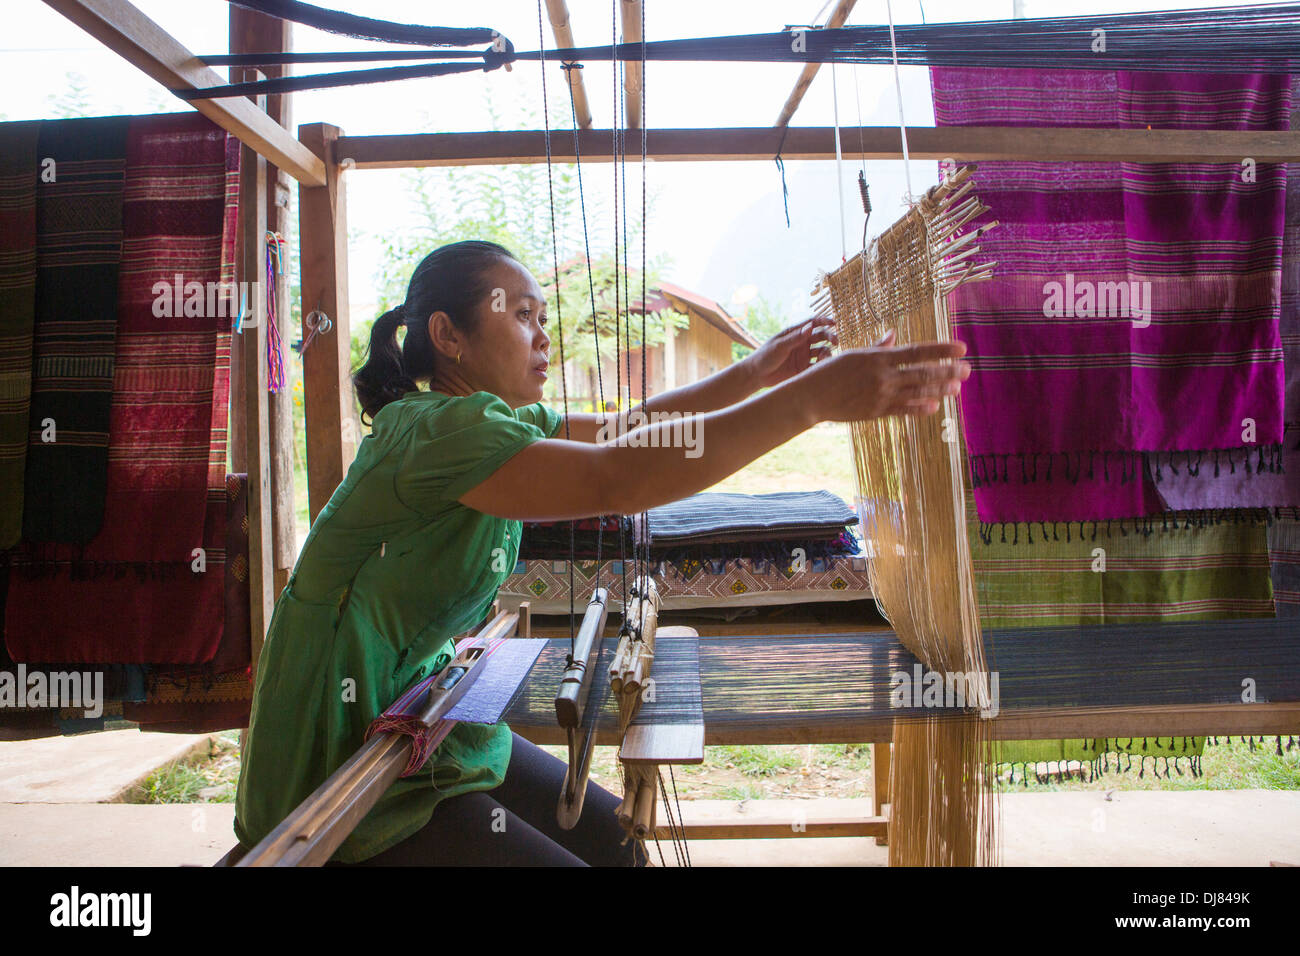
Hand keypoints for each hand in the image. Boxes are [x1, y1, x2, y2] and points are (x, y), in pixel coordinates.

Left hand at [745, 315, 837, 388]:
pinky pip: (817, 366)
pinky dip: (822, 366)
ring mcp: (804, 356)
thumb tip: (811, 326)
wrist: (757, 375)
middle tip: (836, 341)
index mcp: (795, 333)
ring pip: (822, 351)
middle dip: (830, 337)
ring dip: (827, 352)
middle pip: (821, 336)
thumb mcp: (780, 346)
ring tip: (824, 357)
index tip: (833, 323)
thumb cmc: (765, 356)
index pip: (813, 323)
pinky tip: (822, 367)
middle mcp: (802, 343)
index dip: (824, 321)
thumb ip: (795, 338)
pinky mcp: (804, 369)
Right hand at [803, 331, 970, 422]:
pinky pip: (904, 410)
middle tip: (967, 370)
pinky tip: (935, 406)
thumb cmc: (829, 372)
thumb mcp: (853, 354)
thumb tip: (894, 336)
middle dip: (948, 371)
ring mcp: (880, 396)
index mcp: (878, 358)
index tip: (962, 348)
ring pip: (917, 392)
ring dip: (940, 390)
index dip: (941, 350)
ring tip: (958, 387)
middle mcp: (883, 376)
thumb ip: (878, 348)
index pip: (917, 352)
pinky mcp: (876, 412)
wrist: (810, 397)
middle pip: (923, 373)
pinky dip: (920, 408)